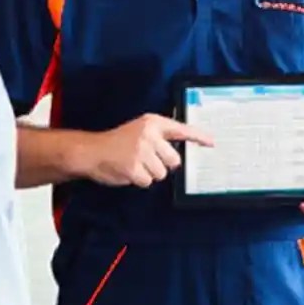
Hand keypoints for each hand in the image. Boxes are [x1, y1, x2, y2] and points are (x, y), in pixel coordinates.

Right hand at [86, 113, 212, 187]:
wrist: (92, 151)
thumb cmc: (117, 143)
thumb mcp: (139, 131)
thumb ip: (159, 138)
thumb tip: (178, 156)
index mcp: (152, 123)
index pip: (181, 129)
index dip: (198, 137)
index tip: (212, 143)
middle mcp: (149, 135)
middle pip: (174, 160)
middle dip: (162, 164)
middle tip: (146, 159)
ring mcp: (141, 151)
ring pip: (162, 173)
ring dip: (149, 173)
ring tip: (134, 163)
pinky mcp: (134, 167)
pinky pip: (148, 181)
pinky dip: (139, 180)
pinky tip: (128, 170)